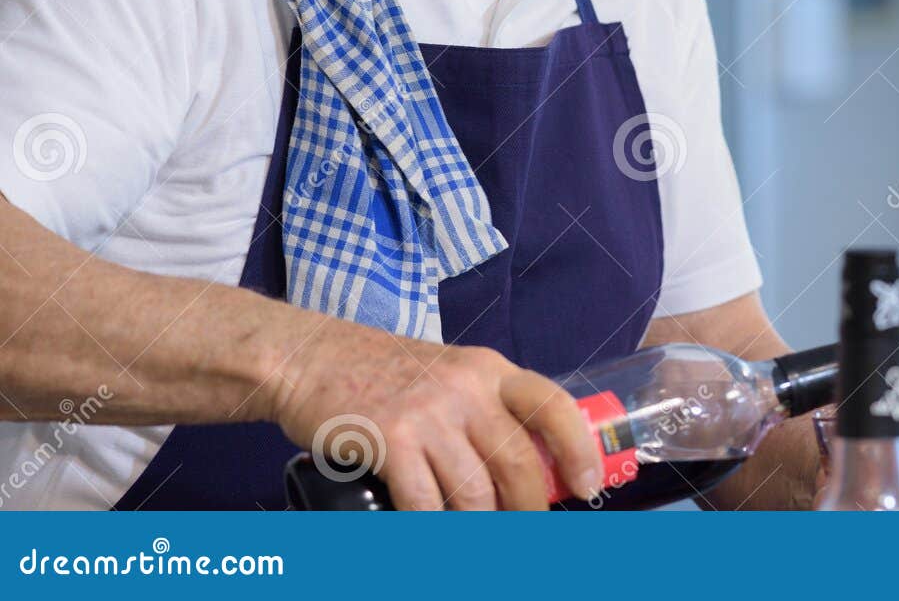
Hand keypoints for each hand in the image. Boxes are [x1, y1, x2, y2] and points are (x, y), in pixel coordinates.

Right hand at [270, 322, 600, 509]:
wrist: (311, 357)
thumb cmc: (383, 373)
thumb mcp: (450, 376)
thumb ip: (485, 411)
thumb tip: (527, 470)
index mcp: (490, 371)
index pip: (552, 406)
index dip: (577, 449)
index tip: (587, 485)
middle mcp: (466, 389)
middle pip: (517, 463)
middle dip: (528, 510)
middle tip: (525, 534)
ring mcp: (428, 414)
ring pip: (475, 493)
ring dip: (479, 530)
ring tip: (476, 541)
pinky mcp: (390, 440)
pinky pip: (425, 505)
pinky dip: (433, 531)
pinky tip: (432, 537)